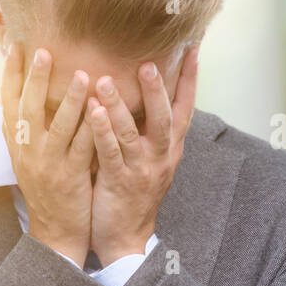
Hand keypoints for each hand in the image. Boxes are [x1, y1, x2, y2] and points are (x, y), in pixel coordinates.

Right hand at [0, 43, 95, 265]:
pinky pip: (83, 150)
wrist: (55, 231)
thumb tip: (17, 93)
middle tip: (44, 50)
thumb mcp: (27, 157)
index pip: (8, 103)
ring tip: (82, 74)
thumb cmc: (46, 187)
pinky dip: (92, 130)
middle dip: (35, 79)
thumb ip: (25, 127)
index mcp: (17, 144)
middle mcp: (28, 152)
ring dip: (69, 100)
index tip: (16, 46)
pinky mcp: (71, 178)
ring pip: (58, 128)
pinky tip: (103, 111)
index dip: (10, 75)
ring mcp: (49, 165)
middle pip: (29, 110)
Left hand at [86, 46, 198, 263]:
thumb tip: (149, 91)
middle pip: (165, 118)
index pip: (185, 108)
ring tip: (104, 80)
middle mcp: (162, 156)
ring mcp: (142, 170)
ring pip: (133, 133)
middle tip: (149, 62)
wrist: (126, 237)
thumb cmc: (134, 192)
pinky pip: (111, 153)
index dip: (190, 79)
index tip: (193, 49)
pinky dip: (102, 131)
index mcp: (170, 148)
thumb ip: (150, 128)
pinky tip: (92, 111)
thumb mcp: (151, 159)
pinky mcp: (119, 182)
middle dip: (157, 90)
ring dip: (120, 106)